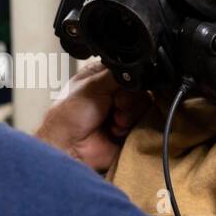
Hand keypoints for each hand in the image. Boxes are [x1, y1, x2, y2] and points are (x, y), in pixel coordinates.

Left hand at [37, 60, 151, 170]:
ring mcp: (124, 111)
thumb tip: (137, 70)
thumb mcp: (93, 84)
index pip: (128, 71)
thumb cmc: (71, 114)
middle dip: (128, 98)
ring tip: (114, 120)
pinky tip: (115, 130)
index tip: (119, 87)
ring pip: (144, 104)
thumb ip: (118, 74)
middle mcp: (115, 92)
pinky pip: (144, 122)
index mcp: (104, 77)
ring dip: (129, 113)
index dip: (127, 79)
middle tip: (115, 104)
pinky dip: (130, 126)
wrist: (70, 146)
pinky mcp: (130, 128)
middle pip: (140, 88)